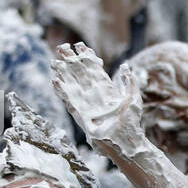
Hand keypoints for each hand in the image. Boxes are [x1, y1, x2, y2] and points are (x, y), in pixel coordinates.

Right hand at [51, 42, 143, 158]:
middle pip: (80, 75)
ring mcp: (86, 104)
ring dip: (63, 74)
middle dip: (71, 61)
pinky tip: (55, 80)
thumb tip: (126, 66)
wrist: (126, 142)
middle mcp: (94, 96)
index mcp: (106, 91)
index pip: (94, 71)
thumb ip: (129, 83)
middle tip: (62, 47)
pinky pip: (69, 101)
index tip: (80, 46)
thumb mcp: (133, 99)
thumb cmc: (131, 123)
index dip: (87, 58)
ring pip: (72, 85)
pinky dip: (62, 91)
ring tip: (54, 61)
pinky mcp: (80, 114)